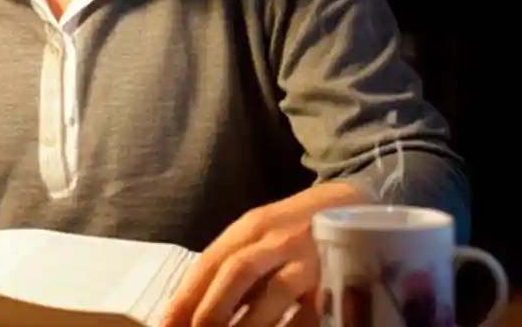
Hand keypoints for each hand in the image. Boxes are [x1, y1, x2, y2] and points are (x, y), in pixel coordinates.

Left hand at [161, 181, 365, 326]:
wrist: (359, 208)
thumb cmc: (295, 230)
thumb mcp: (258, 236)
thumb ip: (228, 265)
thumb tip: (186, 310)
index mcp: (251, 228)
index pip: (210, 262)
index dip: (185, 297)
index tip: (166, 325)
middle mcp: (278, 240)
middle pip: (237, 273)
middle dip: (211, 311)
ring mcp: (310, 261)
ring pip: (274, 295)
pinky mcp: (338, 283)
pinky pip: (310, 315)